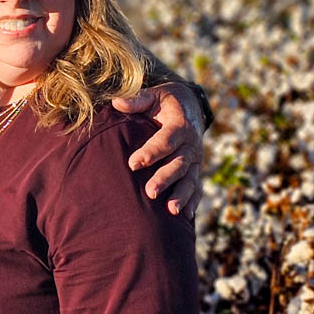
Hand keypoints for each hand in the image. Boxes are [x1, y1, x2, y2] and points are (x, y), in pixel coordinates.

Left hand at [111, 84, 203, 218]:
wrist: (190, 105)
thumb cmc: (163, 102)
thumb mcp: (153, 95)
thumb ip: (137, 100)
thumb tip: (116, 102)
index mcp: (180, 125)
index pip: (166, 140)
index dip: (151, 152)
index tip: (133, 164)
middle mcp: (191, 144)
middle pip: (179, 164)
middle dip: (165, 178)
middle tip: (149, 192)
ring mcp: (196, 159)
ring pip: (190, 179)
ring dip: (181, 195)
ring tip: (170, 210)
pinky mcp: (196, 169)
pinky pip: (197, 188)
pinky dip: (192, 202)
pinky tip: (184, 217)